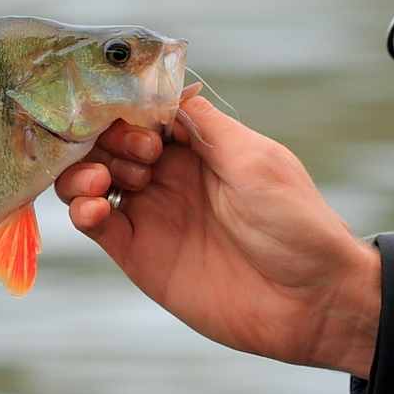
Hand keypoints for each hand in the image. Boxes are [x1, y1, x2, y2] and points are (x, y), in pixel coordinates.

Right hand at [55, 96, 379, 378]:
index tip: (138, 124)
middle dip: (105, 140)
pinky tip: (95, 208)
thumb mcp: (257, 160)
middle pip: (106, 143)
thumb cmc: (297, 225)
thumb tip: (171, 92)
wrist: (310, 301)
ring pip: (88, 181)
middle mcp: (166, 176)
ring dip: (82, 173)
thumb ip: (206, 126)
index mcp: (196, 148)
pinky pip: (94, 225)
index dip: (127, 112)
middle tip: (139, 159)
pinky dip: (82, 211)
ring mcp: (150, 214)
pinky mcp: (138, 254)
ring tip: (101, 182)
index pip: (141, 114)